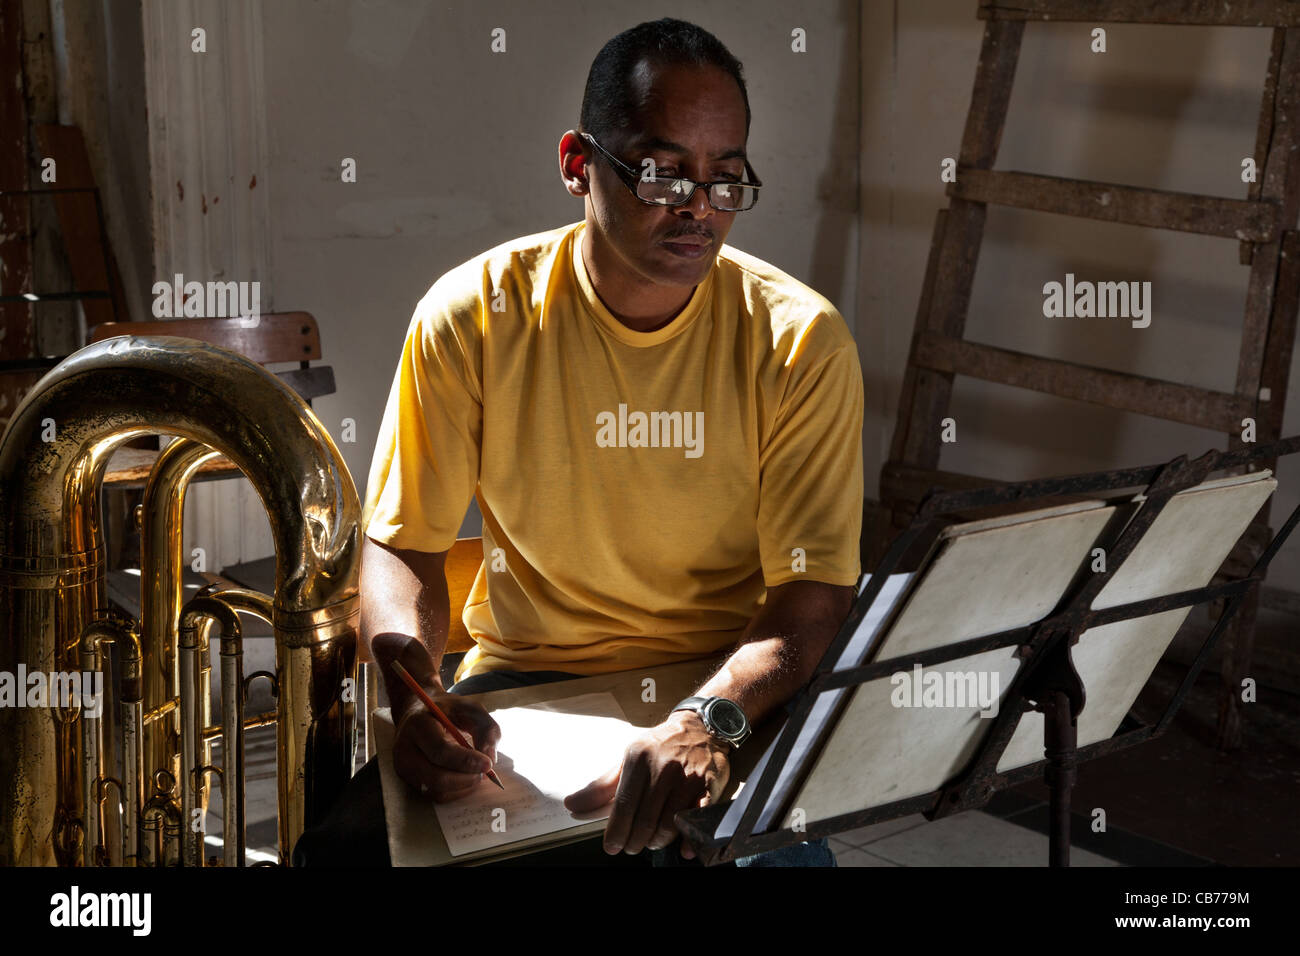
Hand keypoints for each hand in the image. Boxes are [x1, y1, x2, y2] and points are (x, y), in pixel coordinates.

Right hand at [392, 690, 500, 801]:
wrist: (418, 712)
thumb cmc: (448, 710)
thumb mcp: (471, 709)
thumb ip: (486, 729)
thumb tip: (491, 758)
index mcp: (418, 724)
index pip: (440, 750)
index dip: (466, 761)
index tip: (488, 764)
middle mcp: (405, 748)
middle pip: (436, 777)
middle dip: (466, 779)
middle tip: (485, 771)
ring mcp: (403, 767)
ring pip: (436, 790)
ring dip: (462, 787)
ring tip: (476, 772)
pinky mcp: (408, 779)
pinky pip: (435, 794)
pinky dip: (456, 791)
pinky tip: (466, 777)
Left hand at [563, 711, 729, 856]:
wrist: (700, 727)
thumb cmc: (659, 747)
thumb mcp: (628, 759)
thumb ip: (601, 786)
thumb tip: (572, 806)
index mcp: (639, 759)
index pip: (623, 804)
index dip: (616, 830)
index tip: (611, 846)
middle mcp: (664, 767)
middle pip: (646, 819)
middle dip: (635, 840)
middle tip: (631, 846)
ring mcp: (688, 777)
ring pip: (670, 823)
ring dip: (658, 841)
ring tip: (652, 841)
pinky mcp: (710, 785)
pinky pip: (699, 818)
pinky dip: (690, 839)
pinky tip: (683, 849)